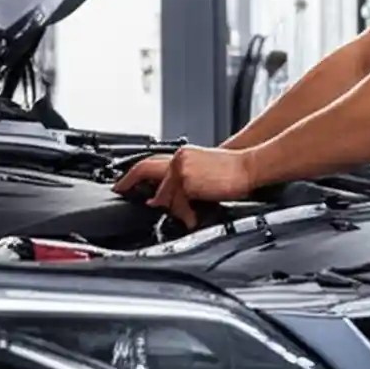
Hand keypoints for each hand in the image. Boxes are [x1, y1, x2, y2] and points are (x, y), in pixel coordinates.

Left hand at [112, 146, 255, 227]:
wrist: (249, 167)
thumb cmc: (232, 171)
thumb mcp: (202, 171)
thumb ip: (181, 182)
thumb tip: (160, 200)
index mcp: (182, 154)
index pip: (149, 162)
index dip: (131, 174)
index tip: (120, 184)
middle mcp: (178, 159)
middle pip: (150, 177)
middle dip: (131, 183)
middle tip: (120, 191)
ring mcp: (181, 169)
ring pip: (165, 196)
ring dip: (176, 209)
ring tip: (190, 214)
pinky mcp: (187, 182)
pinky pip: (178, 203)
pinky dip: (186, 213)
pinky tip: (196, 214)